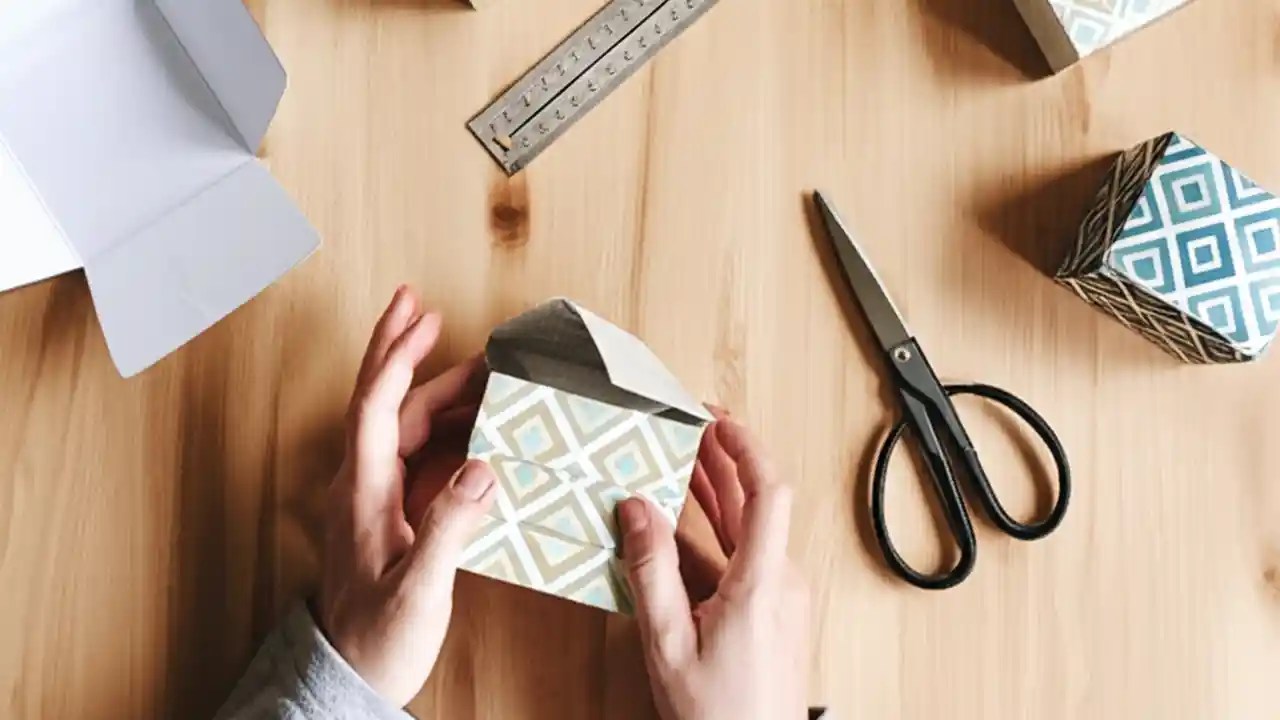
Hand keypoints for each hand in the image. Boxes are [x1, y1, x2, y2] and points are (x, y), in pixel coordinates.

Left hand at [317, 287, 496, 706]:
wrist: (351, 674)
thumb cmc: (377, 637)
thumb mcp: (418, 588)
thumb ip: (448, 528)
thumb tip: (481, 469)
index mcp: (363, 492)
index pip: (375, 406)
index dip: (395, 356)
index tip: (418, 316)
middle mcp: (364, 483)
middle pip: (384, 401)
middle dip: (403, 350)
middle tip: (425, 307)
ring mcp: (377, 496)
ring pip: (404, 424)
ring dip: (435, 389)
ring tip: (478, 368)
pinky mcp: (393, 512)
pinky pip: (419, 453)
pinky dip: (447, 427)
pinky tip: (474, 422)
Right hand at [618, 419, 809, 719]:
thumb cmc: (719, 716)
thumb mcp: (667, 643)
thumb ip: (651, 573)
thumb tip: (637, 511)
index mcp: (760, 584)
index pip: (769, 494)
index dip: (747, 448)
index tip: (719, 422)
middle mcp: (780, 582)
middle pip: (758, 503)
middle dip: (724, 461)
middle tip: (692, 428)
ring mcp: (781, 596)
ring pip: (749, 529)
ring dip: (717, 496)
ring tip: (681, 464)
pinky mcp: (773, 610)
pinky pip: (746, 556)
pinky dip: (716, 533)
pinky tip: (681, 526)